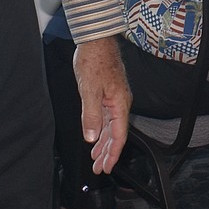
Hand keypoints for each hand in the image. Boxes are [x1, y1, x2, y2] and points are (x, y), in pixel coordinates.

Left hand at [73, 37, 131, 174]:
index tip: (106, 167)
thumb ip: (90, 115)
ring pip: (111, 127)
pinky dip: (100, 130)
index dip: (112, 153)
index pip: (118, 135)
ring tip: (96, 157)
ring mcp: (115, 99)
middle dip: (107, 153)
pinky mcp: (108, 94)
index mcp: (119, 104)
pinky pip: (106, 118)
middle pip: (116, 134)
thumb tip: (91, 137)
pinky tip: (95, 136)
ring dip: (103, 143)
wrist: (96, 41)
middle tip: (99, 168)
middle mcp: (120, 103)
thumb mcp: (89, 90)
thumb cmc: (94, 61)